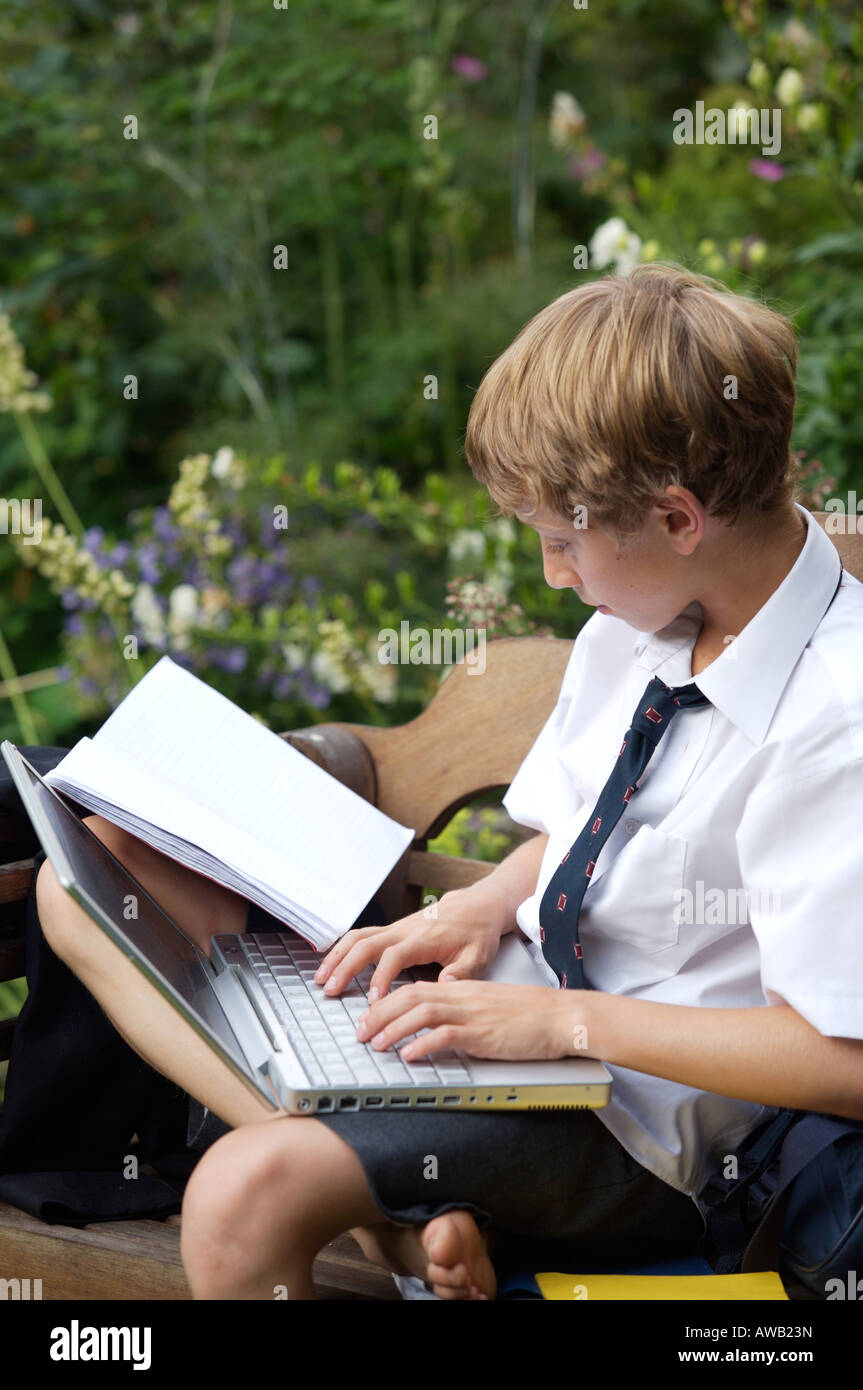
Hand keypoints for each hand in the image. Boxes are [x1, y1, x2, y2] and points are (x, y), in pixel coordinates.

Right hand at [313, 889, 506, 999]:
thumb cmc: (477, 933)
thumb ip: (463, 972)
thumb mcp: (479, 956)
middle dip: (345, 967)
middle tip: (330, 990)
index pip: (395, 956)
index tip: (374, 1001)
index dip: (382, 977)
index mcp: (425, 938)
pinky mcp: (392, 929)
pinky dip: (342, 948)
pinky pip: (361, 936)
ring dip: (337, 957)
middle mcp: (405, 930)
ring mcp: (396, 927)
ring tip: (321, 979)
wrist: (476, 907)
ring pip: (358, 937)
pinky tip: (331, 963)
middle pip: (366, 944)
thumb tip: (444, 983)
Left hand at [355, 978, 587, 1062]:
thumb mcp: (487, 1007)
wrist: (560, 1016)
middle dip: (379, 1015)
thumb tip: (437, 1028)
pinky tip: (409, 1056)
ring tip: (375, 1044)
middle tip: (359, 1033)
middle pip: (409, 997)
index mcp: (461, 989)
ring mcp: (471, 1014)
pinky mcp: (483, 1033)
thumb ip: (462, 1012)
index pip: (414, 989)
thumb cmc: (529, 1015)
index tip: (368, 1018)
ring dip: (393, 1029)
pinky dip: (423, 1045)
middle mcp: (461, 997)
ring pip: (421, 1013)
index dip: (386, 1003)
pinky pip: (446, 1035)